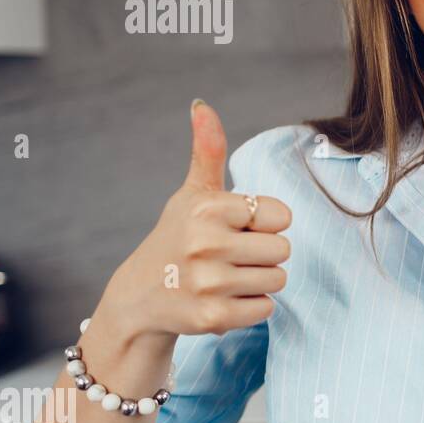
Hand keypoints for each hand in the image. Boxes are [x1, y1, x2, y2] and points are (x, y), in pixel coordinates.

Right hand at [100, 100, 292, 341]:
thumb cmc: (178, 237)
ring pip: (278, 279)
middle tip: (229, 257)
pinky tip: (221, 300)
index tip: (235, 228)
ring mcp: (208, 283)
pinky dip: (250, 307)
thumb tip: (201, 104)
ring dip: (258, 281)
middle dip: (263, 254)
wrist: (140, 297)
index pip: (281, 215)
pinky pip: (266, 308)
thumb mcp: (191, 194)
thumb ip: (206, 151)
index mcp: (207, 207)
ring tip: (224, 277)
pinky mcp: (211, 317)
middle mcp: (205, 243)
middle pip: (283, 249)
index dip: (264, 223)